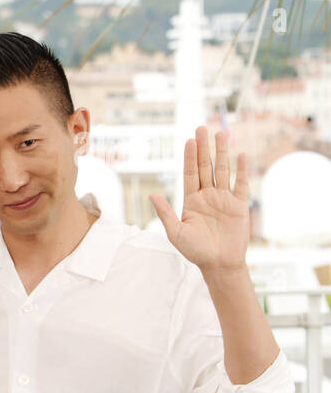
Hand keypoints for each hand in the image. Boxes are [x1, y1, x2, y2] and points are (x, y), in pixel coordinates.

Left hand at [149, 127, 249, 275]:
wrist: (219, 264)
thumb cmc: (195, 251)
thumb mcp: (176, 232)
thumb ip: (166, 213)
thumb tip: (152, 194)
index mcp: (191, 201)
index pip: (190, 174)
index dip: (190, 157)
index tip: (189, 140)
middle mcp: (207, 196)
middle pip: (206, 167)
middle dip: (204, 148)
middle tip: (202, 128)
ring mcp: (224, 199)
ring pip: (223, 171)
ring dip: (222, 153)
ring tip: (222, 133)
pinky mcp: (239, 206)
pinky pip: (241, 184)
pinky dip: (241, 170)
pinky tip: (241, 155)